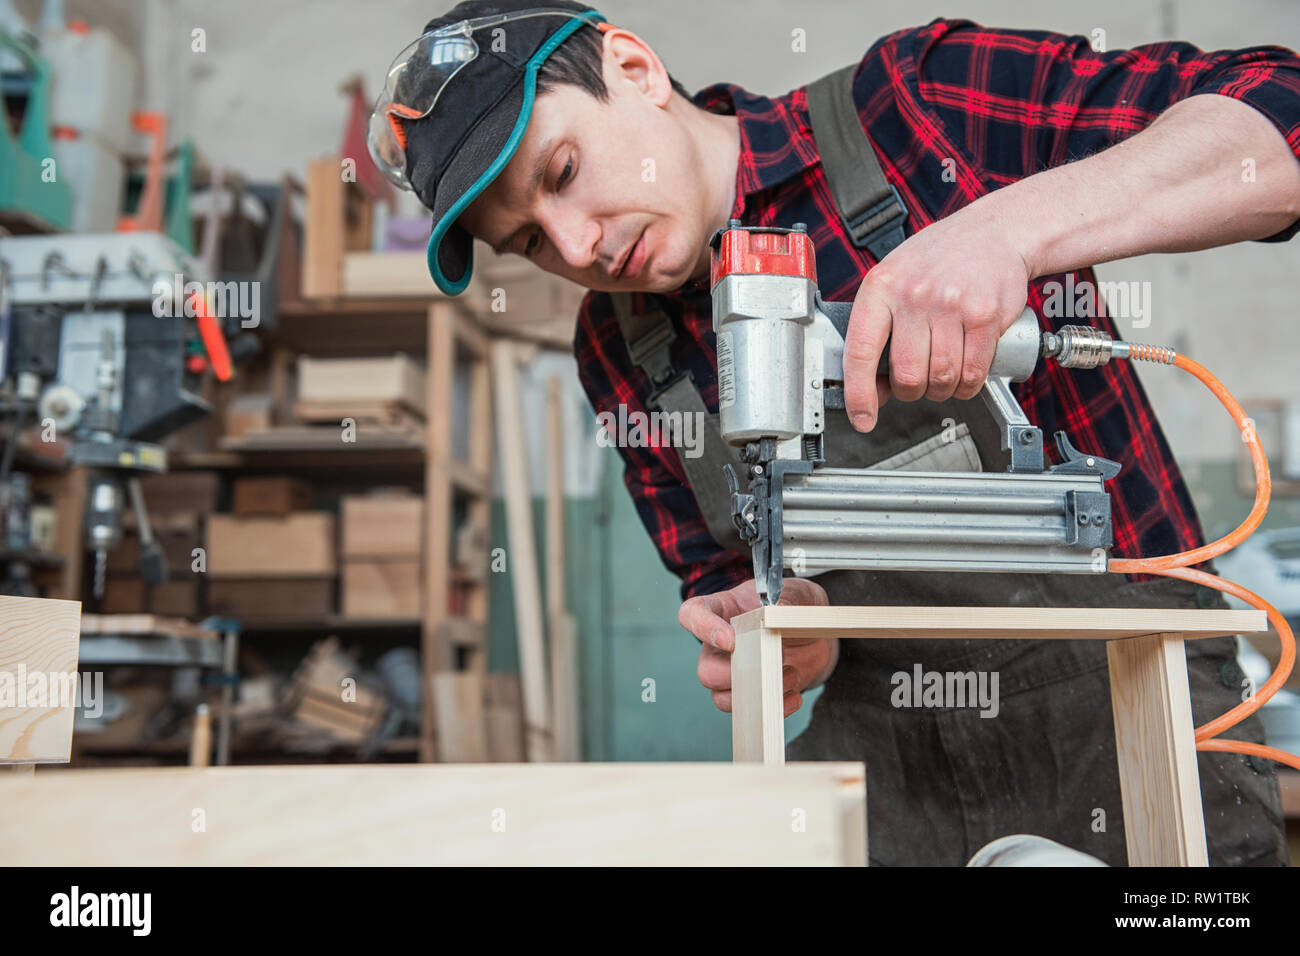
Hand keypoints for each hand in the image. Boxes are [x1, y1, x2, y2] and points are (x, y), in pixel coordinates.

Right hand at [678, 576, 837, 716]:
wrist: (815, 637)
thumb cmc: (796, 608)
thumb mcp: (797, 594)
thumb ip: (788, 599)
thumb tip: (778, 610)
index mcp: (723, 610)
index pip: (692, 615)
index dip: (703, 628)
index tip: (730, 640)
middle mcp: (719, 645)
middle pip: (706, 670)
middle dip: (739, 673)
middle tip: (770, 660)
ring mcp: (733, 673)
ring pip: (722, 697)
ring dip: (759, 692)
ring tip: (791, 675)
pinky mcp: (752, 694)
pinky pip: (750, 711)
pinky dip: (775, 707)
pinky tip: (794, 694)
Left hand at [842, 202, 1032, 430]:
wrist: (994, 231)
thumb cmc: (938, 259)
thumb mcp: (894, 279)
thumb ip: (878, 327)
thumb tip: (872, 386)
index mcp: (881, 287)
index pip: (860, 351)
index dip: (858, 394)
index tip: (862, 417)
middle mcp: (913, 295)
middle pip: (907, 375)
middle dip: (911, 391)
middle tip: (917, 383)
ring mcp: (951, 305)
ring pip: (941, 378)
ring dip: (942, 389)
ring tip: (943, 374)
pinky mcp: (985, 316)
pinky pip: (973, 372)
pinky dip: (968, 386)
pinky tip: (966, 375)